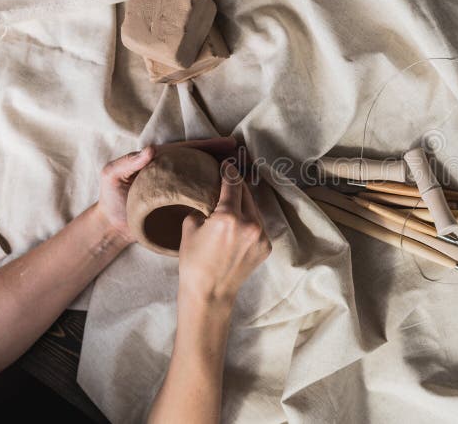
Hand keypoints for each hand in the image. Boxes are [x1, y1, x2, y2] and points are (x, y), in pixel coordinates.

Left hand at [96, 137, 238, 240]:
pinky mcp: (183, 209)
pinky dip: (220, 199)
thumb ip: (126, 162)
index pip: (191, 150)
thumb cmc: (110, 199)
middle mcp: (176, 175)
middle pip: (205, 163)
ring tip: (247, 178)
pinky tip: (234, 201)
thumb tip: (151, 150)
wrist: (111, 228)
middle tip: (245, 159)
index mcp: (163, 162)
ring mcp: (181, 192)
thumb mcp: (112, 176)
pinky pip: (204, 201)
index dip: (211, 146)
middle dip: (226, 159)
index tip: (229, 144)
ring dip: (228, 178)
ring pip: (209, 181)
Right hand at [178, 164, 270, 308]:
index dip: (229, 171)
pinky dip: (249, 220)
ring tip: (233, 201)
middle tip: (229, 178)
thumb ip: (203, 206)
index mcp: (229, 217)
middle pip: (246, 193)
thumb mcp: (190, 227)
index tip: (227, 164)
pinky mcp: (266, 247)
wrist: (210, 293)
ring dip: (244, 203)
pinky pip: (258, 225)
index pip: (232, 184)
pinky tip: (238, 223)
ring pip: (254, 209)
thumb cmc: (194, 262)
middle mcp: (250, 224)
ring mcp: (261, 236)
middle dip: (237, 185)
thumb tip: (209, 197)